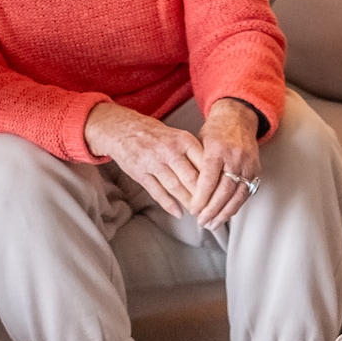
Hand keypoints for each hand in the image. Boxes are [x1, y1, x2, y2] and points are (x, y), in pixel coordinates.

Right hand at [84, 103, 204, 220]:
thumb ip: (193, 153)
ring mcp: (154, 163)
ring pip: (176, 188)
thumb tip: (213, 174)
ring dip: (188, 202)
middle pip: (192, 179)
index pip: (204, 164)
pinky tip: (178, 212)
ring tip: (196, 211)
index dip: (213, 181)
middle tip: (210, 207)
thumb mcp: (177, 136)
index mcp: (183, 140)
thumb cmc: (154, 134)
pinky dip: (169, 205)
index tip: (220, 192)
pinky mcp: (141, 174)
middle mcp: (169, 151)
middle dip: (202, 197)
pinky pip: (158, 192)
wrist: (121, 128)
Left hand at [188, 99, 263, 229]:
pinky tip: (226, 215)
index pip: (209, 179)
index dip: (201, 198)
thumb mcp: (200, 143)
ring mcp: (247, 164)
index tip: (193, 210)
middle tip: (201, 221)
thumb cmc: (215, 131)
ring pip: (237, 195)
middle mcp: (234, 157)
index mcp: (217, 149)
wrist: (238, 119)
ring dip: (224, 213)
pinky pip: (245, 193)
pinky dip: (235, 206)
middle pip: (224, 191)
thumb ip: (196, 166)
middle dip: (212, 210)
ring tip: (213, 224)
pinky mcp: (255, 170)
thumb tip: (187, 192)